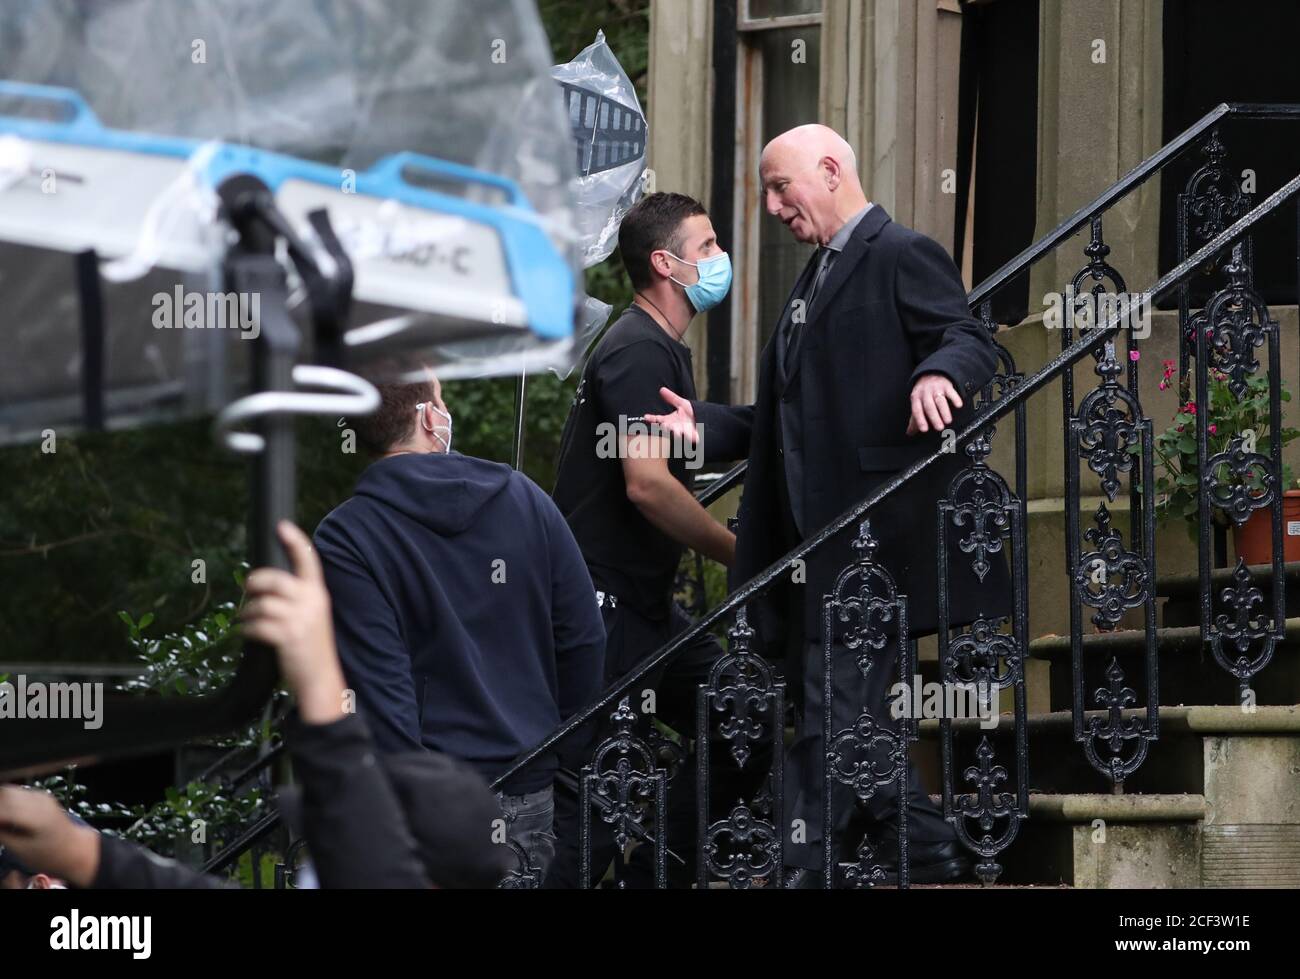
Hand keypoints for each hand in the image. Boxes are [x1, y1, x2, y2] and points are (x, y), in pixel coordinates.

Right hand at [0, 785, 99, 886]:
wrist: (73, 848)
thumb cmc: (48, 854)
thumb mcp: (21, 850)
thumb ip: (2, 835)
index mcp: (36, 817)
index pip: (4, 809)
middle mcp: (40, 801)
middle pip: (7, 794)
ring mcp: (43, 796)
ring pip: (12, 790)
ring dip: (2, 803)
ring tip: (3, 821)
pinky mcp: (43, 796)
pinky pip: (20, 792)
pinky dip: (9, 801)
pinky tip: (8, 815)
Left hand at [240, 521, 346, 723]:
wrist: (320, 678)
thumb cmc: (311, 646)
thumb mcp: (312, 616)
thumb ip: (298, 598)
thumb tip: (266, 585)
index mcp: (318, 594)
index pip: (308, 560)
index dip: (295, 541)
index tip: (282, 526)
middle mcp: (311, 602)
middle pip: (274, 579)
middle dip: (254, 584)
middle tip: (247, 591)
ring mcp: (300, 619)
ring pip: (261, 604)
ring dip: (247, 612)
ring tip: (246, 620)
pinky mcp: (287, 636)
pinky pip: (255, 625)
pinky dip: (245, 629)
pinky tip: (246, 633)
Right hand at [643, 387, 699, 444]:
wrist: (705, 420)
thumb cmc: (691, 413)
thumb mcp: (682, 404)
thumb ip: (672, 398)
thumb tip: (662, 389)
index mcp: (670, 420)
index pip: (658, 419)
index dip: (652, 418)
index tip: (645, 417)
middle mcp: (674, 427)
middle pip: (667, 428)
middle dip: (665, 427)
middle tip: (664, 426)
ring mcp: (682, 432)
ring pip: (677, 433)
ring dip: (676, 433)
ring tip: (677, 433)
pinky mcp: (692, 436)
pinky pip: (690, 438)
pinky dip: (691, 437)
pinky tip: (694, 437)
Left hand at [907, 373, 962, 434]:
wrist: (931, 373)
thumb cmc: (923, 392)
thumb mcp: (916, 402)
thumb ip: (914, 418)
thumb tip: (910, 432)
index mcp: (916, 398)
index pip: (917, 410)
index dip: (920, 420)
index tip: (924, 429)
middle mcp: (925, 393)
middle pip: (929, 406)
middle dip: (934, 418)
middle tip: (939, 428)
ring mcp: (936, 389)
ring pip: (940, 400)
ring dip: (944, 411)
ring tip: (948, 421)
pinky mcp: (946, 385)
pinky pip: (951, 392)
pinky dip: (955, 398)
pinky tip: (958, 405)